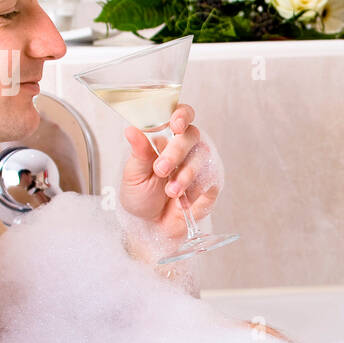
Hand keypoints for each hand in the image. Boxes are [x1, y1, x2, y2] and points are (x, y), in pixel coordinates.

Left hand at [119, 103, 222, 238]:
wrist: (152, 227)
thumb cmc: (142, 196)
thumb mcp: (133, 174)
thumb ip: (138, 152)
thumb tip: (131, 129)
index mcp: (166, 138)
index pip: (180, 116)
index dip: (182, 115)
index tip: (175, 124)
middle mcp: (186, 148)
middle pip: (192, 135)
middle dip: (176, 152)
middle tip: (161, 170)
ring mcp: (201, 165)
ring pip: (203, 157)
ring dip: (185, 175)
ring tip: (171, 191)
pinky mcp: (211, 184)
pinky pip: (212, 178)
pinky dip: (197, 189)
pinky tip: (184, 200)